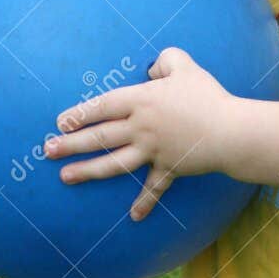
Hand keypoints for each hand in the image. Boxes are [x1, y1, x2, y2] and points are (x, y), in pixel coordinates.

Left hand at [43, 47, 237, 220]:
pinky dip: (145, 203)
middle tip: (47, 152)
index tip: (60, 123)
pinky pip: (155, 188)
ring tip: (65, 177)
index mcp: (142, 100)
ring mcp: (153, 151)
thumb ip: (165, 60)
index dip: (79, 114)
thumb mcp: (185, 66)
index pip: (102, 106)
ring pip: (114, 163)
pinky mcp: (169, 168)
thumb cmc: (207, 96)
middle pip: (100, 136)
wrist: (231, 130)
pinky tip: (134, 217)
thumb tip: (151, 69)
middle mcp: (141, 127)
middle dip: (71, 144)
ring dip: (88, 171)